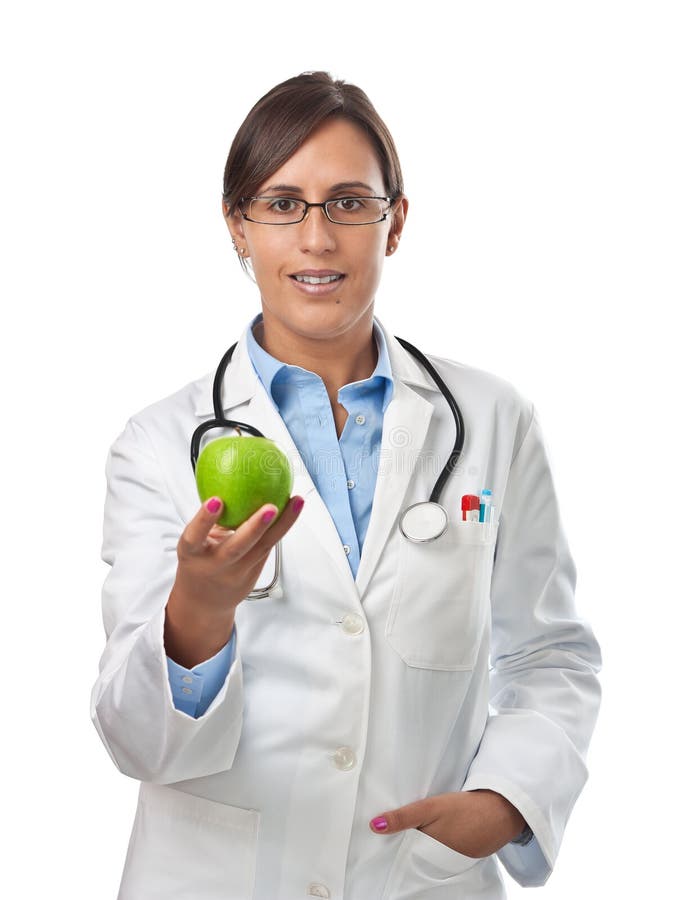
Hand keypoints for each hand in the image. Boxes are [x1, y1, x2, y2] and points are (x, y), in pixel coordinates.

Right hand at [172, 495, 303, 613]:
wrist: (204, 602)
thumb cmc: (200, 561)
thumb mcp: (196, 542)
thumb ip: (210, 519)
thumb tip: (227, 480)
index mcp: (193, 554)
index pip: (195, 537)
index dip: (204, 520)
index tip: (215, 501)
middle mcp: (216, 565)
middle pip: (237, 548)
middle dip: (254, 528)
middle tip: (270, 507)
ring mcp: (237, 573)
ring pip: (263, 548)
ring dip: (282, 524)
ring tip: (296, 502)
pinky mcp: (254, 575)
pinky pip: (269, 547)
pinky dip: (281, 527)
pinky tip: (293, 509)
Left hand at [369, 790, 526, 858]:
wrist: (501, 811)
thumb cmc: (465, 808)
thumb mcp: (431, 807)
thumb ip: (404, 817)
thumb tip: (374, 825)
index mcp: (429, 851)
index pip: (404, 854)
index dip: (393, 846)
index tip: (380, 839)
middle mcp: (440, 862)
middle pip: (416, 856)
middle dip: (405, 847)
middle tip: (394, 834)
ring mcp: (454, 861)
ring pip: (430, 855)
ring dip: (422, 846)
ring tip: (412, 834)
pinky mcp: (465, 856)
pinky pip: (445, 854)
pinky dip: (438, 846)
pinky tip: (435, 836)